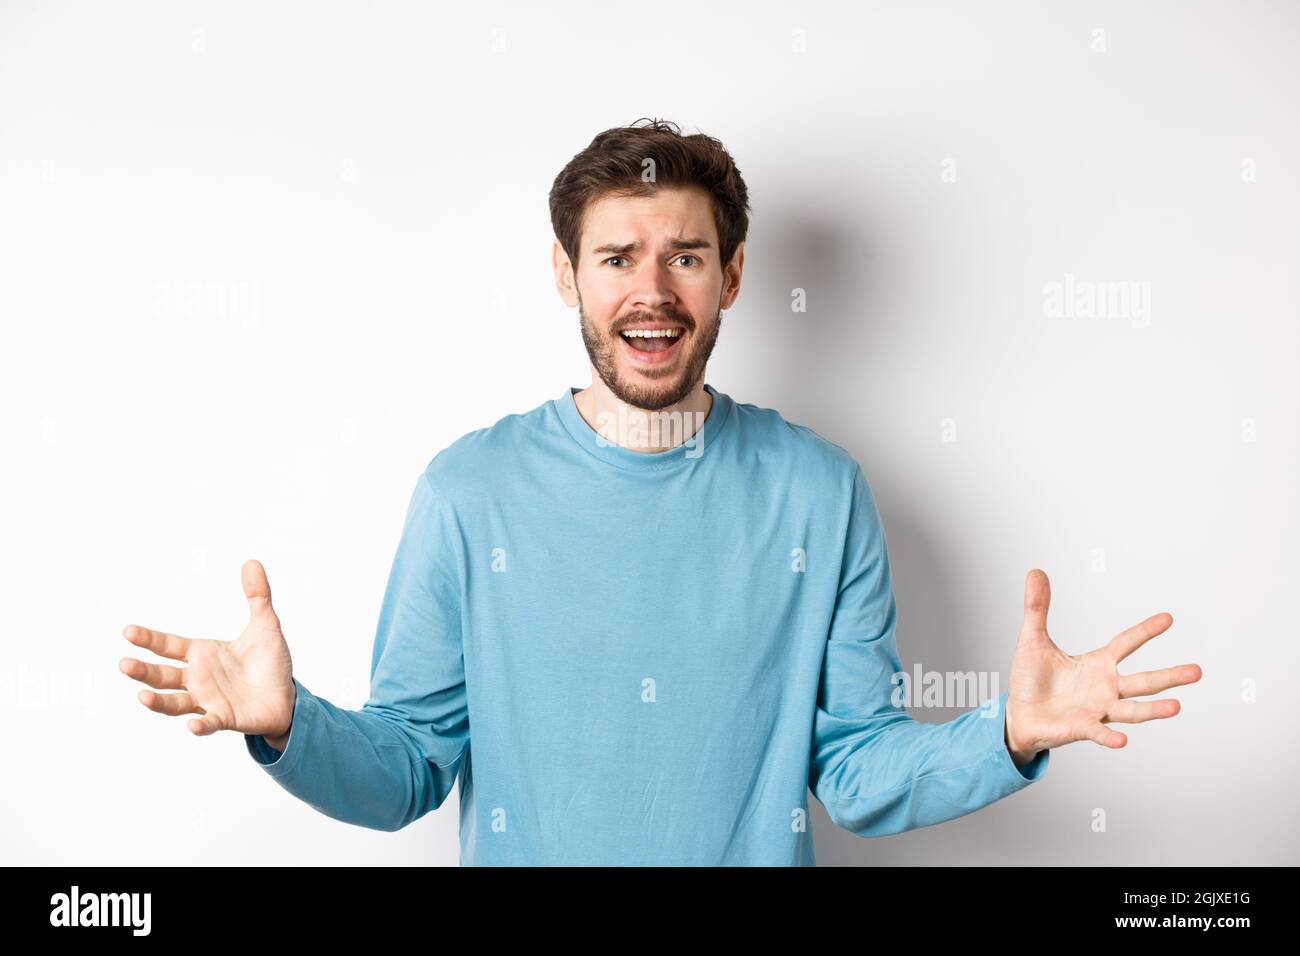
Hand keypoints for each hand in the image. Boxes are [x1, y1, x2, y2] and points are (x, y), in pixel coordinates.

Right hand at [119, 559, 295, 737]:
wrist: (287, 696)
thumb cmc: (269, 663)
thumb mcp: (265, 626)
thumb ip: (257, 596)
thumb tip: (253, 562)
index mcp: (202, 654)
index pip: (168, 646)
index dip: (149, 639)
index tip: (128, 631)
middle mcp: (198, 678)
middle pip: (163, 676)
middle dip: (143, 671)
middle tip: (123, 664)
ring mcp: (209, 700)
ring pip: (176, 703)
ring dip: (159, 701)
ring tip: (142, 696)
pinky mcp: (226, 718)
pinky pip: (209, 723)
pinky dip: (200, 726)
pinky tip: (192, 726)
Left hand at [1004, 569, 1201, 760]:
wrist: (1019, 715)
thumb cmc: (1031, 680)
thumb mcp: (1033, 639)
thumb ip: (1037, 608)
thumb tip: (1035, 572)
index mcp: (1097, 664)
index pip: (1126, 643)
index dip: (1145, 631)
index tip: (1168, 618)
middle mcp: (1104, 687)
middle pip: (1143, 681)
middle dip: (1170, 676)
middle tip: (1198, 671)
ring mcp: (1096, 709)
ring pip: (1132, 710)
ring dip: (1153, 710)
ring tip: (1177, 707)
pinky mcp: (1081, 727)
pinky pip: (1099, 731)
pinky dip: (1110, 736)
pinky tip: (1122, 740)